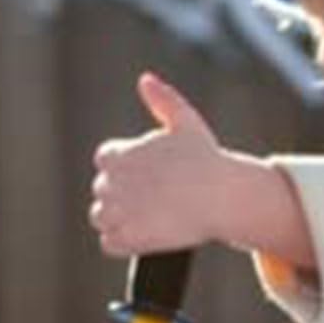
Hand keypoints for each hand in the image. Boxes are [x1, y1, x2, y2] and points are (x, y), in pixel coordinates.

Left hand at [90, 73, 231, 256]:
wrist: (222, 197)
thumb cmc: (206, 160)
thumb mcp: (185, 122)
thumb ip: (162, 100)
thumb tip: (145, 80)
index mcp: (119, 155)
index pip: (105, 160)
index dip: (125, 166)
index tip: (147, 173)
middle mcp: (112, 184)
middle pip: (103, 189)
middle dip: (124, 192)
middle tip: (155, 196)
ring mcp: (118, 213)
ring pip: (101, 216)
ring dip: (117, 218)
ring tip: (146, 217)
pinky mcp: (126, 239)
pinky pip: (109, 242)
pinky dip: (121, 241)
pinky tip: (143, 234)